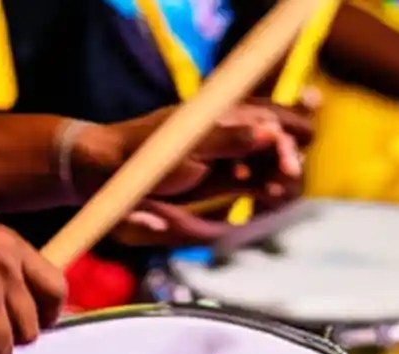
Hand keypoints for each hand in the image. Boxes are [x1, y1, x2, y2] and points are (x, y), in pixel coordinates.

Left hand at [88, 102, 313, 246]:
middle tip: (288, 174)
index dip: (289, 130)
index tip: (291, 158)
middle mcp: (228, 131)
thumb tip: (270, 131)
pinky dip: (264, 186)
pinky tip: (269, 196)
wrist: (106, 175)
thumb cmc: (141, 155)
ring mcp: (225, 154)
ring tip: (279, 188)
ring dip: (278, 173)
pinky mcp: (219, 177)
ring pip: (267, 160)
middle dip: (287, 155)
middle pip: (274, 138)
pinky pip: (252, 178)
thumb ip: (228, 138)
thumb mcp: (185, 147)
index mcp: (220, 113)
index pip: (269, 115)